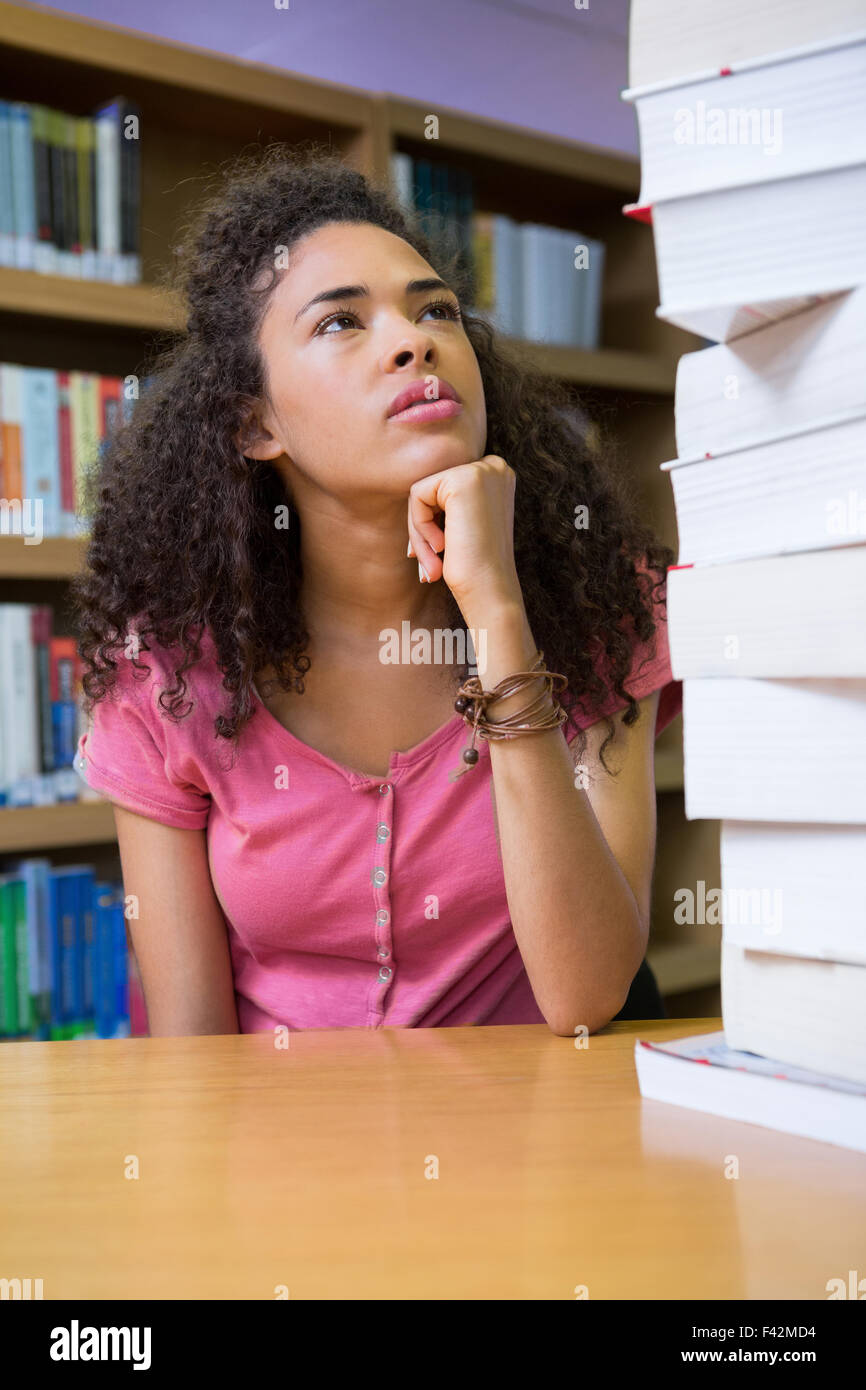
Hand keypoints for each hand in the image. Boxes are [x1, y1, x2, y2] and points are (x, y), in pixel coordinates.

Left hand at [407, 454, 523, 620]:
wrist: (491, 591)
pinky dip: (419, 527)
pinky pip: (417, 495)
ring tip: (433, 563)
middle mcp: (494, 466)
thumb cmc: (476, 567)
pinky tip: (440, 549)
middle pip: (433, 487)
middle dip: (423, 527)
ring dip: (419, 531)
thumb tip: (416, 491)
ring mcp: (481, 470)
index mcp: (498, 476)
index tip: (437, 551)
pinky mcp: (461, 479)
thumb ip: (450, 501)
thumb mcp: (466, 524)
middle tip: (429, 563)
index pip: (445, 486)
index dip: (434, 519)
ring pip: (422, 492)